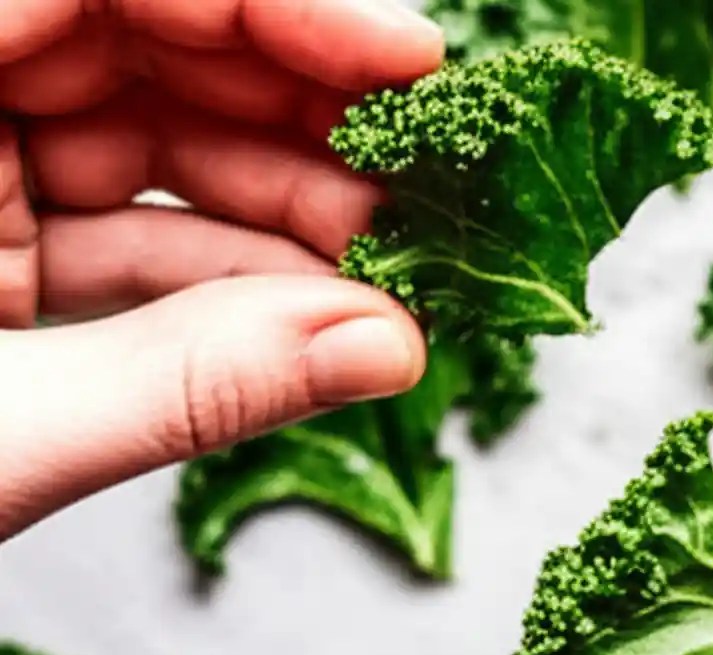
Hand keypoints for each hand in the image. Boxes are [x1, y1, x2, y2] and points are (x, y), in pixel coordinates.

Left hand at [0, 0, 444, 537]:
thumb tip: (381, 347)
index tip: (401, 59)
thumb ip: (188, 382)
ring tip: (386, 269)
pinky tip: (315, 313)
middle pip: (138, 48)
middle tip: (412, 177)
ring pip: (147, 145)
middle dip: (294, 115)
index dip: (262, 4)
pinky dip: (226, 277)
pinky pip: (125, 234)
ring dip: (281, 208)